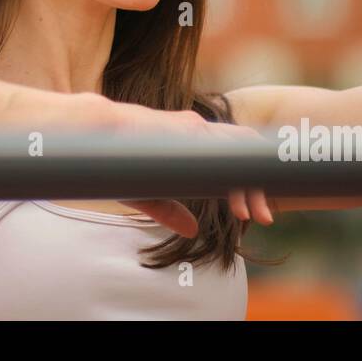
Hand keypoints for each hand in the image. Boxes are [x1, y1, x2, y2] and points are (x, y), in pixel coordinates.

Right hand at [86, 96, 275, 236]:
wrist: (95, 133)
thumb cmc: (116, 160)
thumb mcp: (149, 192)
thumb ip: (171, 210)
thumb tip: (193, 231)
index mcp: (191, 141)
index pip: (231, 157)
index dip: (247, 183)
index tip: (253, 213)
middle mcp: (198, 131)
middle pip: (242, 154)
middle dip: (259, 185)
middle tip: (266, 218)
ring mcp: (195, 129)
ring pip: (239, 153)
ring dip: (251, 186)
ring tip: (254, 216)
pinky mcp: (189, 132)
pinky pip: (223, 154)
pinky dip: (236, 179)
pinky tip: (240, 203)